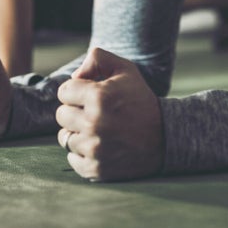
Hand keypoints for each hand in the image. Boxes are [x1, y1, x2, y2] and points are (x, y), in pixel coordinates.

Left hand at [54, 48, 162, 180]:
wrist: (166, 138)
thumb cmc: (141, 101)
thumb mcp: (125, 69)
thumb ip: (97, 59)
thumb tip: (74, 76)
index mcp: (99, 97)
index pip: (64, 92)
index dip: (77, 92)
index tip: (91, 97)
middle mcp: (94, 123)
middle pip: (61, 115)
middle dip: (75, 112)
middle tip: (96, 114)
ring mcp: (95, 149)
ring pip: (65, 138)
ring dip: (78, 133)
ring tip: (100, 131)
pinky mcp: (96, 169)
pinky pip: (72, 159)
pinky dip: (82, 153)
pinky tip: (100, 146)